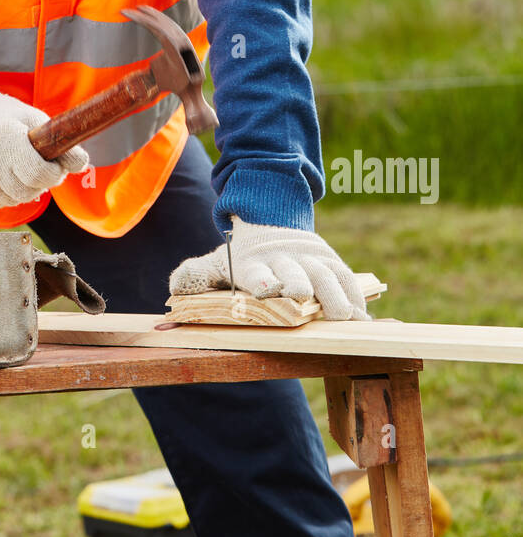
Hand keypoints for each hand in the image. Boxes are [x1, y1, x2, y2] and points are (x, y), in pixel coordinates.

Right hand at [0, 72, 88, 208]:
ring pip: (13, 200)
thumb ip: (59, 141)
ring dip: (20, 187)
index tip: (54, 165)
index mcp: (7, 141)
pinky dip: (2, 191)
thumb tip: (82, 165)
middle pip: (29, 191)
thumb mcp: (33, 117)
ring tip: (12, 164)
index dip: (53, 173)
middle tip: (34, 163)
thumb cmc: (1, 114)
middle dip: (39, 181)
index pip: (40, 175)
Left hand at [169, 215, 368, 320]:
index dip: (262, 281)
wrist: (270, 218)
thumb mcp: (216, 263)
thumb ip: (196, 276)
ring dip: (334, 296)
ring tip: (343, 317)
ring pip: (325, 276)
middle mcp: (283, 260)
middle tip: (304, 296)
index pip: (255, 273)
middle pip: (295, 274)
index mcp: (251, 263)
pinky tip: (361, 317)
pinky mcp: (329, 260)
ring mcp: (308, 259)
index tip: (267, 289)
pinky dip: (355, 297)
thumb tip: (174, 290)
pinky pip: (345, 278)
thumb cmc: (240, 256)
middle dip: (300, 284)